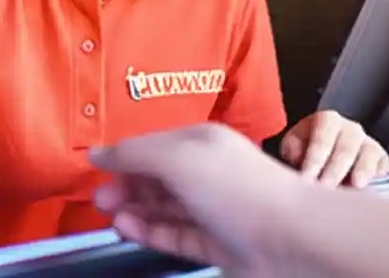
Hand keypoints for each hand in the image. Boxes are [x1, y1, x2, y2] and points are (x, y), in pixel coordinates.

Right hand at [89, 123, 307, 276]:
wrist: (293, 238)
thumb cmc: (234, 187)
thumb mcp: (177, 157)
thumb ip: (133, 154)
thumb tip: (96, 153)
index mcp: (200, 143)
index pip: (154, 146)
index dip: (124, 157)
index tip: (96, 172)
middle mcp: (206, 173)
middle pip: (157, 178)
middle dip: (126, 186)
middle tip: (99, 201)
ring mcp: (211, 211)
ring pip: (164, 209)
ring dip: (135, 210)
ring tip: (109, 216)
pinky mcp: (215, 245)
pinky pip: (175, 235)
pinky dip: (150, 232)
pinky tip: (128, 229)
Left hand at [279, 110, 388, 187]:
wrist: (321, 157)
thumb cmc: (305, 150)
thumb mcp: (293, 146)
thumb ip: (294, 149)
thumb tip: (298, 157)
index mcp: (327, 120)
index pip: (322, 139)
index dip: (315, 159)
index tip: (306, 179)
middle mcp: (350, 128)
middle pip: (346, 148)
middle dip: (335, 170)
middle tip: (325, 189)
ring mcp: (368, 142)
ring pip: (368, 154)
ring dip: (361, 171)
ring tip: (356, 186)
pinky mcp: (381, 159)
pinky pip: (382, 165)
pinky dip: (377, 174)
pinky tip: (371, 186)